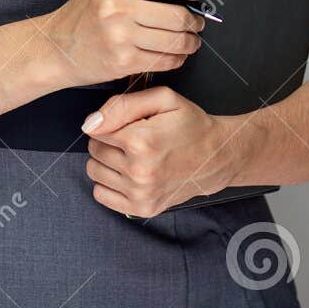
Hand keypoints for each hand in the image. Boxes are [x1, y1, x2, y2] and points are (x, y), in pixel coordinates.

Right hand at [39, 0, 206, 87]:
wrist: (56, 47)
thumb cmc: (86, 10)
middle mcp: (119, 7)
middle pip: (180, 15)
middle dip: (196, 20)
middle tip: (197, 21)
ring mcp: (121, 36)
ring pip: (175, 40)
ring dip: (190, 42)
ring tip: (189, 39)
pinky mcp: (123, 61)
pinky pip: (164, 60)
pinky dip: (177, 58)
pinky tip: (174, 53)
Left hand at [82, 86, 242, 216]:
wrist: (217, 156)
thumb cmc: (191, 124)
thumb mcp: (163, 99)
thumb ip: (122, 105)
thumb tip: (91, 123)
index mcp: (141, 141)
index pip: (96, 129)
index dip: (110, 122)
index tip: (129, 124)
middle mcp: (138, 171)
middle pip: (94, 151)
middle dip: (108, 141)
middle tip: (133, 139)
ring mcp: (140, 193)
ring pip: (94, 172)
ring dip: (106, 162)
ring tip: (130, 156)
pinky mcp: (143, 208)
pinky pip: (101, 195)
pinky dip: (108, 183)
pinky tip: (127, 173)